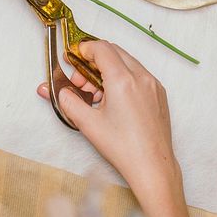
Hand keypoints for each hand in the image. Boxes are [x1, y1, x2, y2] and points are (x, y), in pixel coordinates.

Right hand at [36, 40, 181, 202]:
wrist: (153, 168)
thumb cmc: (124, 149)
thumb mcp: (88, 124)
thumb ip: (68, 101)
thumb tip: (57, 90)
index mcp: (123, 80)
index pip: (101, 48)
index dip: (84, 50)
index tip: (74, 58)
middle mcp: (141, 77)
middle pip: (114, 51)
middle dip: (94, 61)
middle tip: (81, 81)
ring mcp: (153, 85)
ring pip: (127, 62)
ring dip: (108, 69)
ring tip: (96, 94)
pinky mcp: (159, 94)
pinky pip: (138, 74)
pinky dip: (123, 78)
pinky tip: (113, 100)